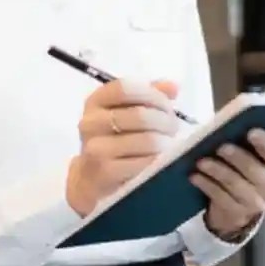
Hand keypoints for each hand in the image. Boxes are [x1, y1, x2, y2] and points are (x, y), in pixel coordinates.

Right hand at [66, 78, 181, 216]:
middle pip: (140, 115)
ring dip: (166, 143)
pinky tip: (160, 162)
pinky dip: (158, 162)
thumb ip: (150, 96)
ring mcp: (96, 148)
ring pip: (147, 140)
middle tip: (174, 129)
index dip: (152, 95)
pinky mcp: (105, 172)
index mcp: (95, 102)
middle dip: (166, 121)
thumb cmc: (115, 140)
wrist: (92, 179)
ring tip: (169, 145)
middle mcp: (90, 123)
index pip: (125, 88)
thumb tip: (173, 87)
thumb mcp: (128, 112)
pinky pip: (143, 163)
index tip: (166, 106)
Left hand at [192, 120, 264, 239]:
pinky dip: (207, 184)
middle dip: (239, 158)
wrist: (238, 203)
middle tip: (221, 146)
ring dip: (218, 171)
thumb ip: (261, 136)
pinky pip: (221, 198)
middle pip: (258, 173)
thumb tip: (252, 109)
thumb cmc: (248, 167)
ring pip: (237, 186)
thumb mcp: (258, 153)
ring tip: (201, 160)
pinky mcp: (237, 213)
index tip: (252, 131)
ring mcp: (257, 202)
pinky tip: (194, 175)